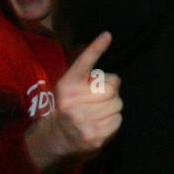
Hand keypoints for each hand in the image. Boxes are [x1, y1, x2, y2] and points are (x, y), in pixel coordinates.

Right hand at [39, 31, 122, 160]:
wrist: (55, 138)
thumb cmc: (68, 107)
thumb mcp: (69, 86)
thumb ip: (87, 75)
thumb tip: (110, 64)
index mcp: (67, 85)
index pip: (84, 63)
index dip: (96, 48)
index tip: (108, 35)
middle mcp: (72, 102)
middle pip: (112, 87)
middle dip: (110, 93)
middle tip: (99, 99)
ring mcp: (83, 121)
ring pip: (117, 104)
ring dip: (112, 108)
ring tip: (99, 112)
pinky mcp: (94, 137)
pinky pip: (118, 121)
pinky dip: (113, 122)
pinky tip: (100, 124)